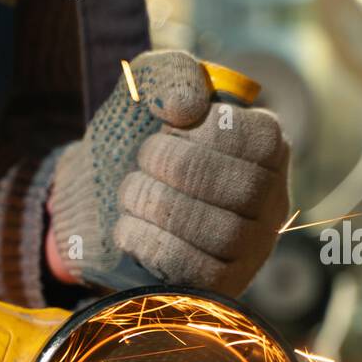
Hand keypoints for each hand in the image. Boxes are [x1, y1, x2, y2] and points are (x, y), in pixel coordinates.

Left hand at [47, 50, 289, 297]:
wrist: (91, 200)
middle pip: (242, 189)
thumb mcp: (147, 90)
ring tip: (130, 194)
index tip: (166, 129)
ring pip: (221, 233)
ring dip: (159, 207)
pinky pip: (198, 272)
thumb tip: (189, 106)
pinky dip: (152, 245)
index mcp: (265, 149)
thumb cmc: (131, 141)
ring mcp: (250, 250)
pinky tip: (128, 228)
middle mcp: (270, 200)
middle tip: (140, 162)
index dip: (205, 134)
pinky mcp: (219, 288)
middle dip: (177, 170)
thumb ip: (170, 73)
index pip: (261, 140)